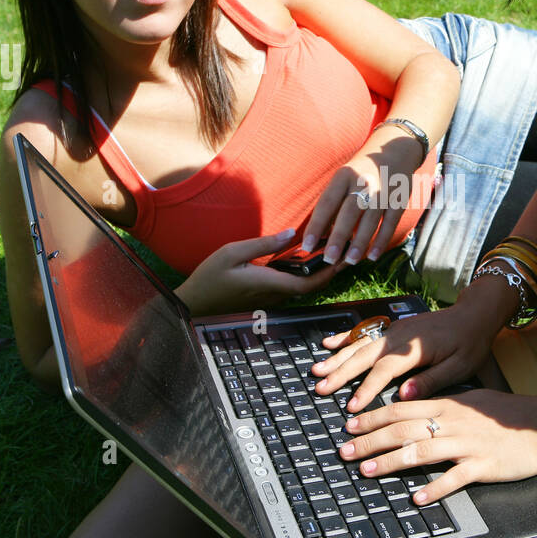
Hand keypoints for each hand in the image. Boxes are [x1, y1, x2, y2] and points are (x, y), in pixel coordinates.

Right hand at [174, 228, 343, 314]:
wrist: (193, 304)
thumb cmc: (209, 277)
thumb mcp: (232, 253)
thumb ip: (263, 244)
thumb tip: (291, 233)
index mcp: (268, 284)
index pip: (307, 285)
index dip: (328, 274)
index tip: (343, 260)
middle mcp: (272, 295)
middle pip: (309, 287)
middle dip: (328, 271)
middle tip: (343, 252)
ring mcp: (268, 299)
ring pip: (300, 288)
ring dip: (316, 273)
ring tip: (328, 251)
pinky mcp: (262, 297)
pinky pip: (288, 287)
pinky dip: (301, 275)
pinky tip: (304, 260)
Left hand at [301, 132, 424, 265]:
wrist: (394, 151)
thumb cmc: (360, 171)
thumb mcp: (342, 179)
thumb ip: (332, 203)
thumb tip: (318, 234)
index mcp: (344, 176)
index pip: (327, 203)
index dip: (316, 225)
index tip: (307, 245)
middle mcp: (364, 183)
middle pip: (350, 213)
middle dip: (339, 237)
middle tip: (329, 259)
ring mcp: (383, 192)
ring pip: (371, 221)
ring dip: (360, 243)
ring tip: (350, 261)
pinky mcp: (398, 201)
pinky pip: (389, 224)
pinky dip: (381, 241)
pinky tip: (372, 256)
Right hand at [311, 282, 515, 412]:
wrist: (473, 314)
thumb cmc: (469, 343)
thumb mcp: (459, 367)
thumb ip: (431, 380)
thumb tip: (404, 394)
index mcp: (415, 348)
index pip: (385, 370)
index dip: (367, 388)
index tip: (352, 407)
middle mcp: (399, 336)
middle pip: (364, 356)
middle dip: (341, 373)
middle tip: (321, 388)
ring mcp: (394, 329)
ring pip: (359, 344)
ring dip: (337, 358)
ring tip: (317, 371)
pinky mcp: (393, 328)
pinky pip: (364, 333)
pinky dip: (345, 338)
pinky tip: (328, 344)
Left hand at [337, 389, 536, 504]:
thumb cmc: (508, 414)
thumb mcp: (471, 399)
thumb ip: (442, 404)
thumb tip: (413, 407)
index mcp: (448, 405)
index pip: (401, 408)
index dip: (372, 417)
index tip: (349, 425)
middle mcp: (453, 422)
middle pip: (403, 429)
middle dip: (370, 440)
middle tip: (344, 452)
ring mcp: (467, 444)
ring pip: (421, 451)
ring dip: (391, 462)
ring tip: (367, 471)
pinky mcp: (483, 465)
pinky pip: (454, 478)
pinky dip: (434, 488)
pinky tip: (416, 497)